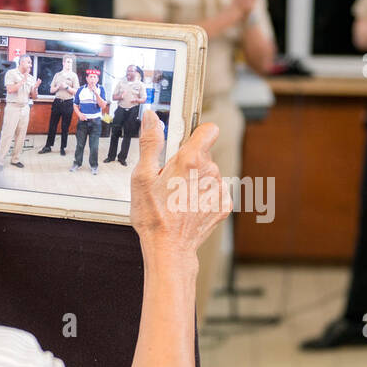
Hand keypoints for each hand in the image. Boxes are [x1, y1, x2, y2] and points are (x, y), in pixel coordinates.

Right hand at [130, 106, 230, 262]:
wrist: (169, 249)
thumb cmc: (153, 215)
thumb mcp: (142, 176)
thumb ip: (151, 143)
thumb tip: (152, 117)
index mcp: (191, 160)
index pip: (208, 130)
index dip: (197, 133)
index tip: (186, 141)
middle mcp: (210, 172)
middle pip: (204, 155)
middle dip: (189, 163)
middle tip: (169, 180)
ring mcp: (219, 190)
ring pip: (209, 174)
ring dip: (196, 181)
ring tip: (177, 197)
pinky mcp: (223, 205)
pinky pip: (215, 192)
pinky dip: (203, 197)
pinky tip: (188, 208)